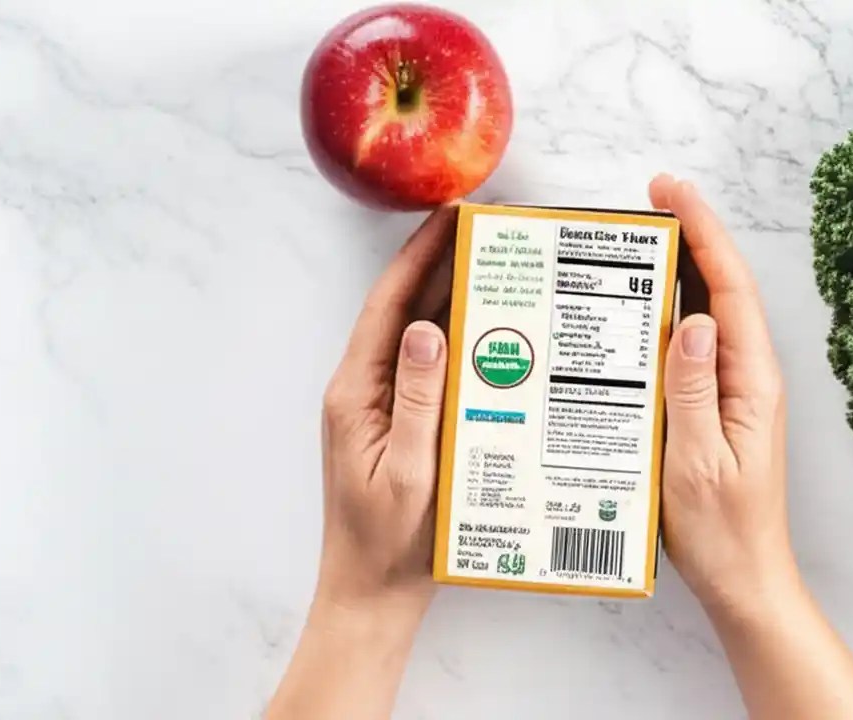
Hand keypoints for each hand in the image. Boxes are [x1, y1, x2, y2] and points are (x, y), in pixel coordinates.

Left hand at [268, 208, 455, 719]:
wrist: (373, 594)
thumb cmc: (389, 542)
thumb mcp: (411, 471)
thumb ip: (419, 400)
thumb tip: (426, 328)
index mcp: (356, 394)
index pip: (387, 306)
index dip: (418, 257)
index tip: (449, 217)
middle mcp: (364, 391)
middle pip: (403, 311)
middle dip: (440, 266)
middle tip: (485, 231)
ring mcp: (381, 408)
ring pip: (418, 339)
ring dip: (452, 301)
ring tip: (496, 267)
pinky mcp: (400, 425)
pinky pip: (430, 371)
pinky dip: (458, 345)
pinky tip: (492, 335)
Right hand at [649, 175, 794, 614]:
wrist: (744, 579)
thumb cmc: (722, 532)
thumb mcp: (698, 463)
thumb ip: (693, 391)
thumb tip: (692, 321)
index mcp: (752, 382)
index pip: (731, 289)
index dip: (703, 232)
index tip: (673, 191)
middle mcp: (749, 376)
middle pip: (724, 288)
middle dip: (692, 235)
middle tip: (652, 196)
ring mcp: (735, 390)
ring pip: (709, 313)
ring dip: (680, 270)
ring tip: (640, 236)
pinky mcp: (717, 407)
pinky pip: (695, 347)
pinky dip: (670, 315)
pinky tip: (641, 309)